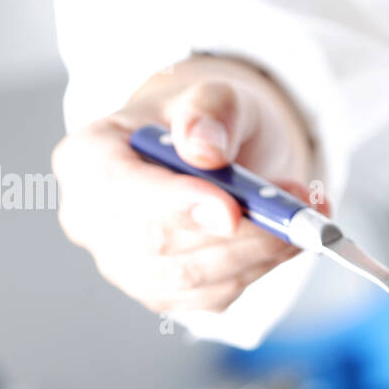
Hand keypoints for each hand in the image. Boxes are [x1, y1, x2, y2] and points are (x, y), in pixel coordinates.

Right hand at [52, 55, 325, 313]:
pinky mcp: (162, 294)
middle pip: (160, 245)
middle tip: (298, 210)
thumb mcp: (209, 93)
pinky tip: (283, 241)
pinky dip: (259, 269)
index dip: (176, 204)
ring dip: (260, 253)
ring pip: (194, 277)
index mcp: (86, 160)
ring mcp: (123, 266)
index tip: (231, 210)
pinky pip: (213, 296)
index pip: (119, 191)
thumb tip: (206, 151)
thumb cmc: (198, 123)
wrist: (206, 155)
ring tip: (303, 218)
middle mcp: (90, 222)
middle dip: (240, 231)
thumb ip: (207, 113)